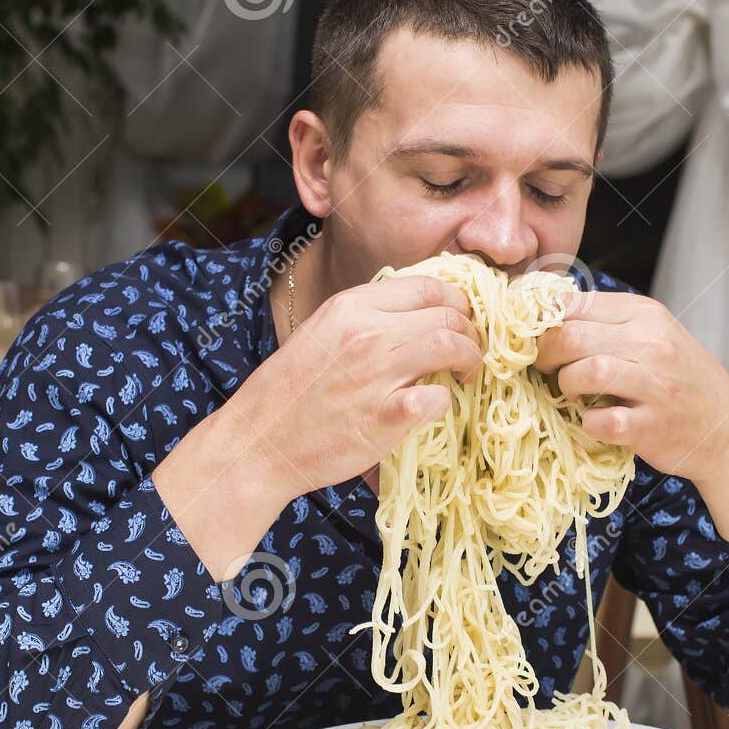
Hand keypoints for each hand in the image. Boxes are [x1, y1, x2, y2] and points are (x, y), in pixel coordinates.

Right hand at [155, 274, 479, 577]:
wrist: (258, 443)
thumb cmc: (288, 393)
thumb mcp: (321, 333)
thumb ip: (366, 321)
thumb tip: (415, 317)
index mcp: (350, 306)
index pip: (428, 286)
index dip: (457, 301)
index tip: (461, 320)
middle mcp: (367, 332)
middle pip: (448, 313)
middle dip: (471, 331)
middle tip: (469, 352)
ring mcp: (377, 374)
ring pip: (452, 345)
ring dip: (470, 359)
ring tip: (464, 374)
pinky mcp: (386, 417)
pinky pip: (437, 398)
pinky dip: (444, 401)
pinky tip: (432, 407)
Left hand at [534, 291, 728, 549]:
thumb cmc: (681, 382)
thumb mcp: (651, 335)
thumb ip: (605, 323)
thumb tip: (544, 316)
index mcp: (644, 313)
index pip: (573, 304)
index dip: (543, 324)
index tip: (538, 342)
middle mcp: (652, 343)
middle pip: (571, 336)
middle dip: (545, 355)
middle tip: (546, 370)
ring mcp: (655, 386)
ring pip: (587, 371)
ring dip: (566, 385)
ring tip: (571, 394)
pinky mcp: (652, 426)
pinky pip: (602, 421)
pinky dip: (589, 423)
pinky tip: (595, 421)